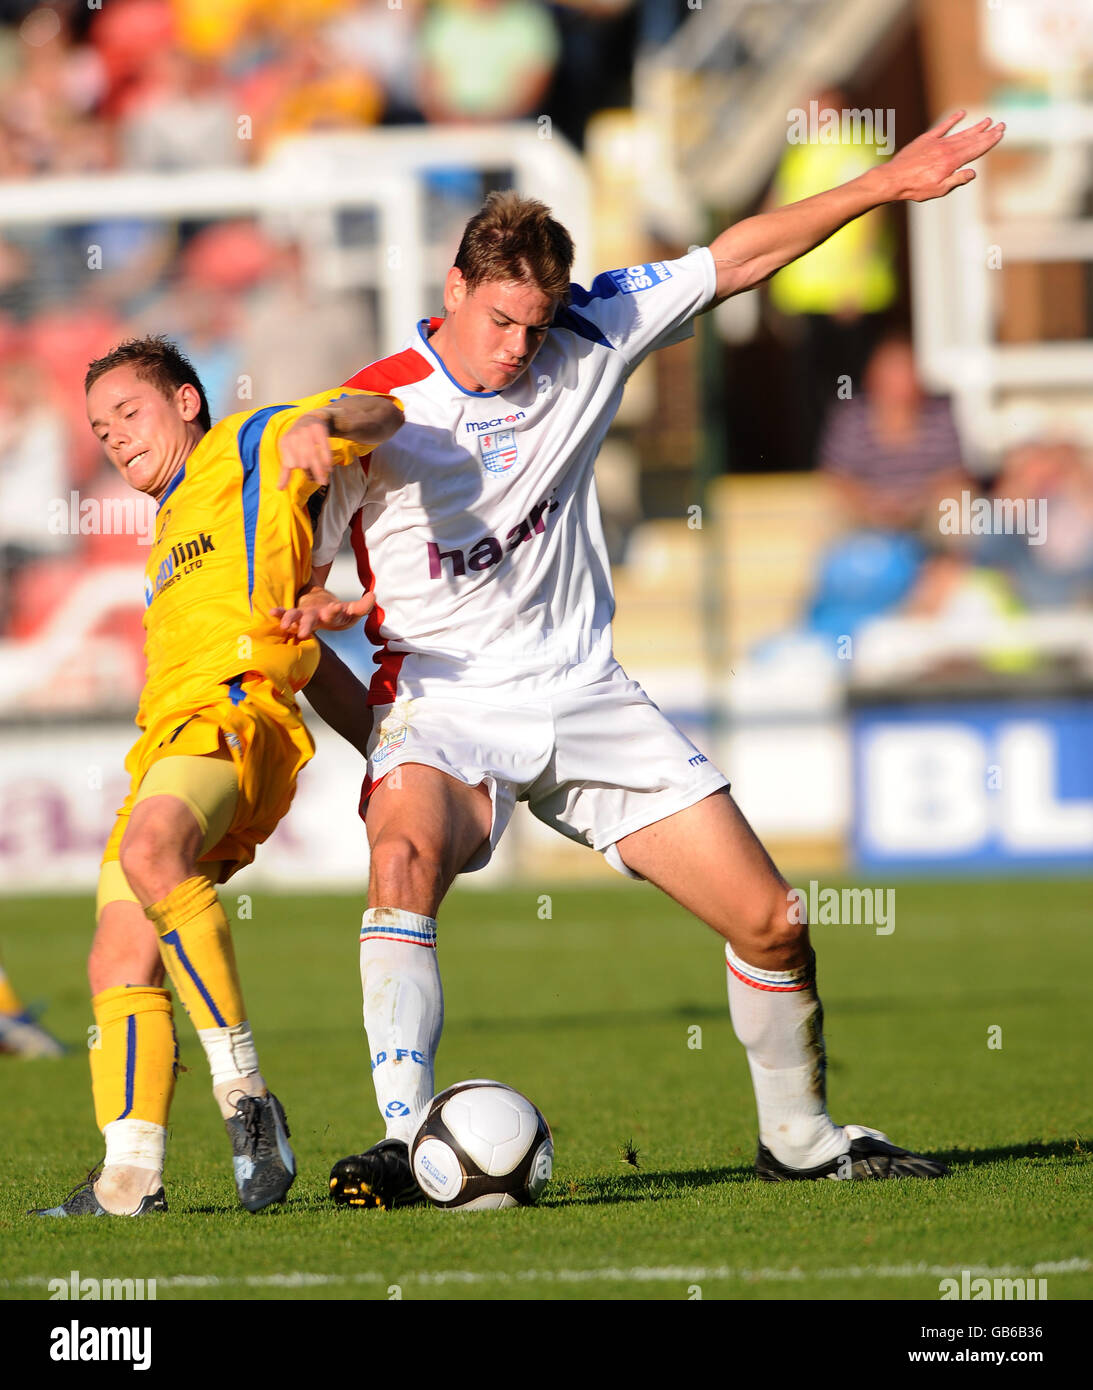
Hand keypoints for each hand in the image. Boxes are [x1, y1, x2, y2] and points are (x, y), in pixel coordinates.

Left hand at [271, 589, 374, 639]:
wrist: (324, 613)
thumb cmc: (339, 613)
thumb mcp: (352, 610)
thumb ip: (362, 606)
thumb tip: (373, 596)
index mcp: (333, 618)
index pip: (335, 615)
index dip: (335, 612)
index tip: (335, 609)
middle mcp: (318, 619)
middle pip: (312, 622)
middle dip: (307, 626)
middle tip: (302, 633)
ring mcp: (306, 616)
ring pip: (297, 618)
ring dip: (290, 621)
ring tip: (284, 625)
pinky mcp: (296, 612)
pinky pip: (286, 612)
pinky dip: (279, 613)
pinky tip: (271, 612)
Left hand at [277, 411, 334, 489]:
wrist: (310, 419)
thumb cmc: (299, 442)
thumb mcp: (288, 453)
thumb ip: (285, 471)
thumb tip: (280, 489)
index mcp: (284, 443)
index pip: (291, 464)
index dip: (301, 472)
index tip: (310, 478)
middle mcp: (294, 436)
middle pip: (302, 462)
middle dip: (312, 473)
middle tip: (319, 480)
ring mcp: (306, 432)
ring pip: (313, 457)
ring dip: (319, 471)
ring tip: (324, 480)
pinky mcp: (319, 430)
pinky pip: (324, 448)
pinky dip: (327, 460)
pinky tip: (329, 468)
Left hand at [885, 111, 1004, 202]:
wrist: (893, 179)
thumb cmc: (915, 188)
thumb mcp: (939, 189)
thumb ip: (957, 179)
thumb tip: (973, 172)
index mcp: (952, 162)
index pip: (975, 149)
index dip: (989, 141)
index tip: (1000, 134)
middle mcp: (947, 149)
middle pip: (972, 139)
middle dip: (987, 133)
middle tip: (1001, 125)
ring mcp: (937, 142)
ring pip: (961, 133)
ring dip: (975, 127)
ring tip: (987, 121)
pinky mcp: (926, 139)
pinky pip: (942, 127)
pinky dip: (953, 120)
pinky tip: (962, 113)